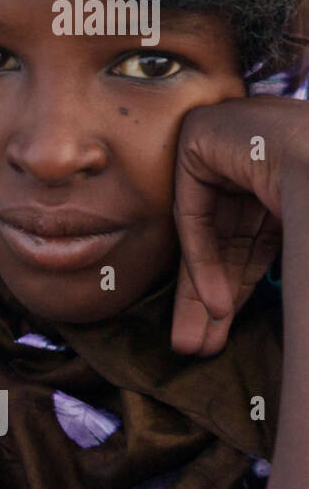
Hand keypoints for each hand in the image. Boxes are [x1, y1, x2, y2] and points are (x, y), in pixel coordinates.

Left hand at [171, 96, 308, 355]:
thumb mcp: (294, 238)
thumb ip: (280, 267)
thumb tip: (296, 344)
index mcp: (289, 172)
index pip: (254, 241)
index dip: (239, 288)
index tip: (222, 335)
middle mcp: (254, 158)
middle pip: (226, 243)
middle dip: (211, 300)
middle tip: (197, 348)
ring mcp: (225, 145)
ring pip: (206, 236)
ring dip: (199, 293)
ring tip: (191, 345)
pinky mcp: (197, 141)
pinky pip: (193, 215)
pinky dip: (201, 261)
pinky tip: (214, 306)